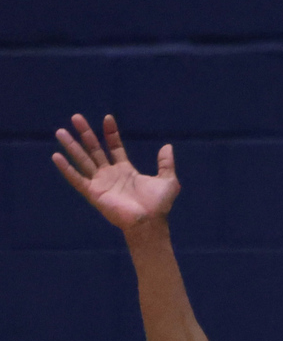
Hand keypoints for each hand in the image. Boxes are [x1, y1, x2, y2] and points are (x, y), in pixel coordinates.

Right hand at [52, 114, 178, 231]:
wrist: (149, 223)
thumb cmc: (158, 206)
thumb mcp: (168, 181)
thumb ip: (166, 164)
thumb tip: (168, 146)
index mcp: (125, 170)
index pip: (114, 147)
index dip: (111, 133)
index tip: (108, 118)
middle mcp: (110, 175)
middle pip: (95, 149)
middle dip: (86, 133)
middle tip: (76, 117)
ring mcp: (101, 183)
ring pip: (83, 160)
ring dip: (72, 146)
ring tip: (60, 131)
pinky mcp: (94, 194)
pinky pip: (77, 180)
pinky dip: (66, 169)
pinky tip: (56, 156)